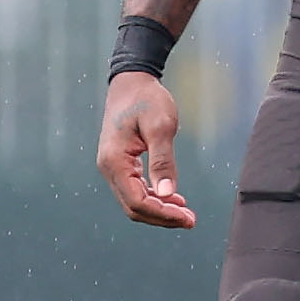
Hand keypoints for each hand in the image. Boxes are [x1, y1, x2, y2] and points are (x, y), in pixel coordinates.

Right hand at [99, 70, 192, 227]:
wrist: (131, 81)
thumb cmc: (146, 99)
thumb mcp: (161, 127)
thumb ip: (163, 162)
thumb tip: (168, 194)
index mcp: (114, 161)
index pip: (137, 201)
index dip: (163, 214)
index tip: (188, 217)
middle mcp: (109, 167)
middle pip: (133, 207)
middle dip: (162, 217)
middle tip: (191, 219)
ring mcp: (112, 166)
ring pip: (133, 201)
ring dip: (159, 210)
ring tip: (185, 212)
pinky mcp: (120, 163)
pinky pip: (134, 189)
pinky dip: (154, 198)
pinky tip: (173, 198)